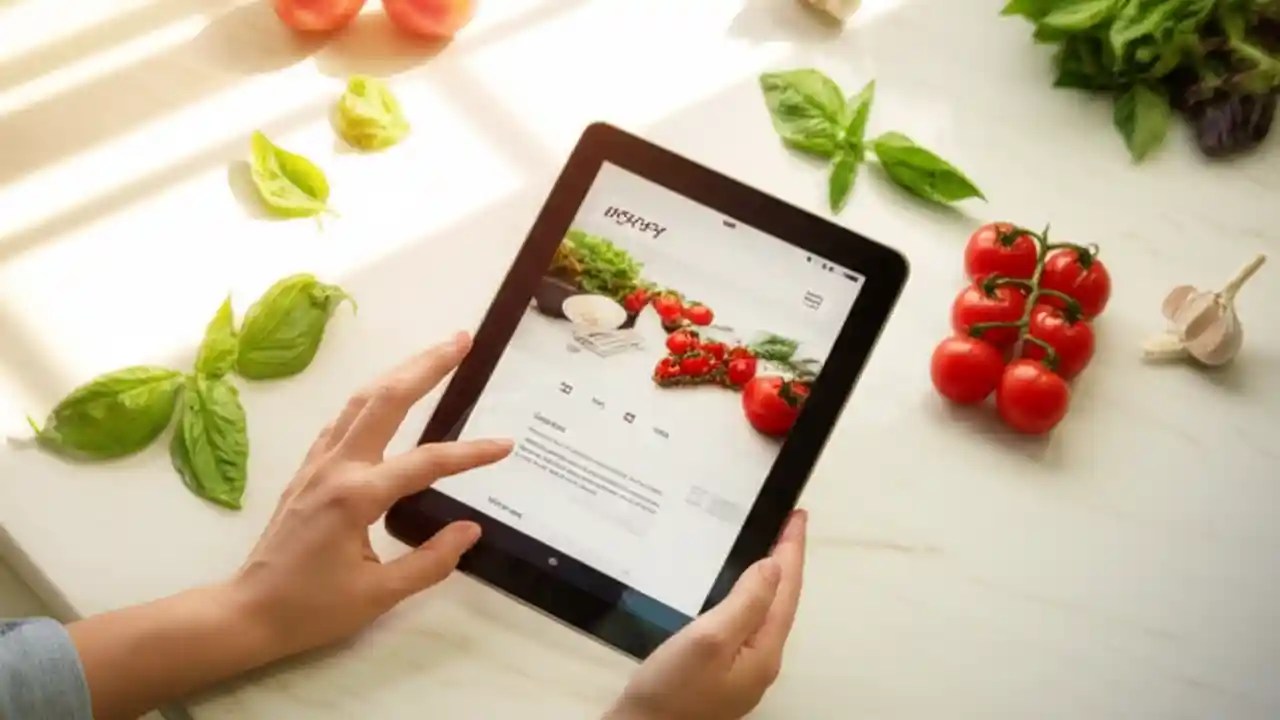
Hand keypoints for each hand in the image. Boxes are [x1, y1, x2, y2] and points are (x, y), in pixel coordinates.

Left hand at [234, 331, 512, 656]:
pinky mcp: (309, 469)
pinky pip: (344, 420)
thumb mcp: (379, 595)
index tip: (505, 445)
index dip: (470, 454)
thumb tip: (469, 530)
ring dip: (399, 372)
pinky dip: (373, 397)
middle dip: (426, 365)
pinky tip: (389, 395)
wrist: (248, 612)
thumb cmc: (312, 609)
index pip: (426, 463)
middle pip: (386, 399)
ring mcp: (319, 464)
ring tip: (435, 353)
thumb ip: (430, 561)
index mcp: (356, 497)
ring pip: (361, 400)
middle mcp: (337, 467)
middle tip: (463, 340)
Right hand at [606, 510, 807, 719]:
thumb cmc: (672, 690)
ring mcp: (740, 670)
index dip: (792, 550)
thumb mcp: (709, 639)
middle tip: (785, 523)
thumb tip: (774, 566)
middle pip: (781, 600)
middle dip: (786, 560)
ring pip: (764, 612)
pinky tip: (736, 589)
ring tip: (768, 546)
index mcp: (763, 650)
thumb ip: (746, 602)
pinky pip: (745, 623)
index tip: (798, 514)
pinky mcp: (719, 673)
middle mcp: (759, 660)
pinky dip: (748, 596)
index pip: (787, 589)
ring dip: (769, 577)